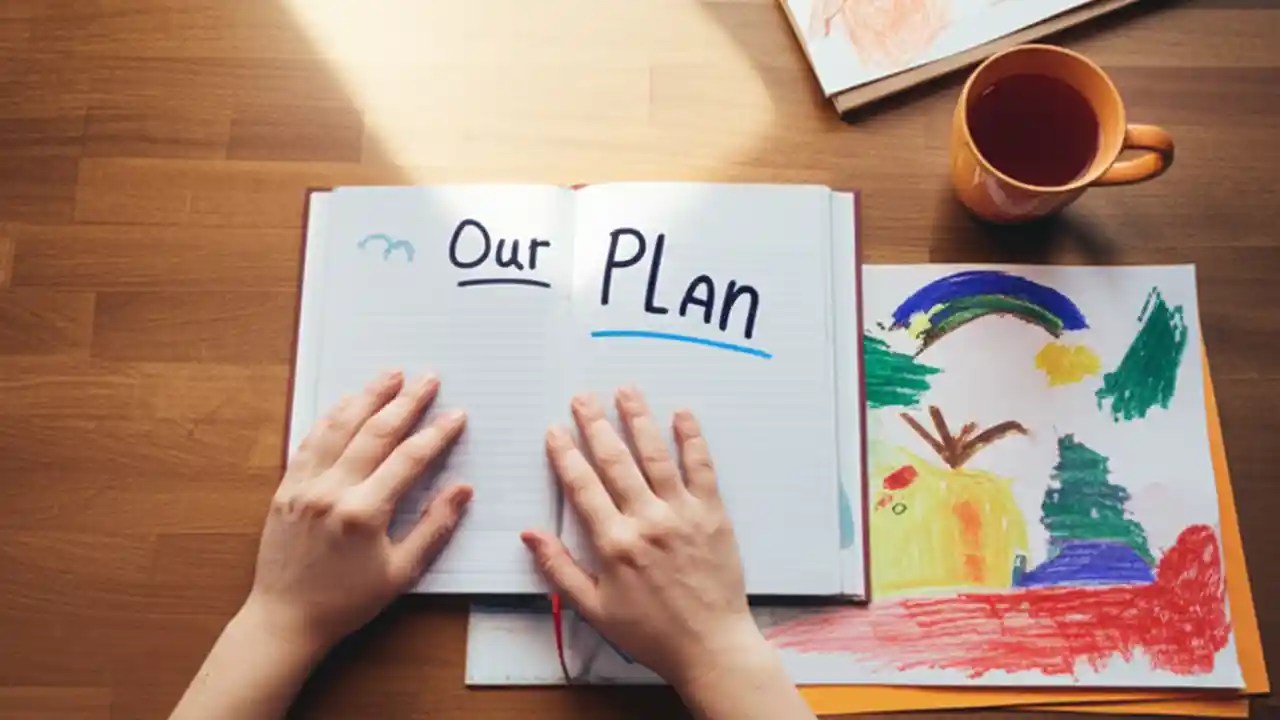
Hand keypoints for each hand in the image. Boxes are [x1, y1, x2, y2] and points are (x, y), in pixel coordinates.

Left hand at [247, 370, 471, 653]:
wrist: (285, 618)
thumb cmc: (347, 601)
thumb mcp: (401, 572)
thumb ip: (434, 527)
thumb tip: (462, 490)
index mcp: (364, 513)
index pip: (409, 459)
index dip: (436, 433)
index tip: (456, 415)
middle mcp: (332, 491)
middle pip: (375, 432)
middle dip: (405, 402)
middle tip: (427, 379)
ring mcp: (304, 486)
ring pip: (339, 428)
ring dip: (367, 397)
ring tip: (390, 374)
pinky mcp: (285, 489)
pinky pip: (310, 442)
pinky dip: (330, 418)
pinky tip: (346, 402)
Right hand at [520, 387, 766, 688]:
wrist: (709, 646)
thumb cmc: (649, 632)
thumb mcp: (593, 608)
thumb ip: (559, 568)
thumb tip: (529, 533)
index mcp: (613, 543)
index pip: (582, 486)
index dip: (565, 454)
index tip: (554, 430)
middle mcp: (646, 521)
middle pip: (615, 461)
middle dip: (596, 425)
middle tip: (583, 397)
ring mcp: (681, 514)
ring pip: (655, 456)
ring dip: (638, 420)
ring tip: (625, 391)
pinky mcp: (712, 514)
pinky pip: (701, 468)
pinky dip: (691, 439)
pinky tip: (681, 414)